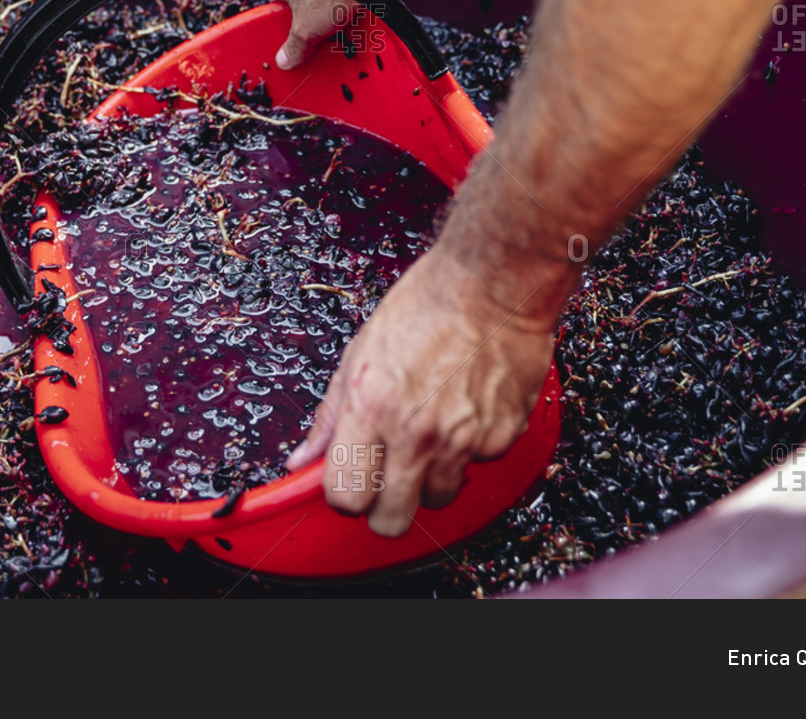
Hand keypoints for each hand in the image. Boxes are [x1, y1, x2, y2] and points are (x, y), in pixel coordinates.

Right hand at [268, 0, 406, 70]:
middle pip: (308, 17)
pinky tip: (360, 36)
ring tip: (342, 45)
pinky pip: (357, 18)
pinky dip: (360, 29)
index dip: (278, 27)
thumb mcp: (305, 27)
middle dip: (315, 36)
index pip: (276, 7)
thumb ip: (294, 46)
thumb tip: (285, 59)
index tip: (284, 45)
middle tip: (316, 51)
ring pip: (335, 20)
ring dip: (340, 35)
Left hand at [285, 243, 553, 536]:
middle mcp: (416, 430)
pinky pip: (478, 467)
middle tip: (387, 474)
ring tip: (429, 432)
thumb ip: (330, 416)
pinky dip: (470, 450)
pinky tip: (464, 411)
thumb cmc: (425, 307)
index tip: (350, 482)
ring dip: (429, 478)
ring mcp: (463, 438)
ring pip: (437, 500)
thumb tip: (303, 458)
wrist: (491, 284)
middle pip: (391, 520)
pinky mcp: (502, 437)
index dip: (345, 495)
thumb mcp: (357, 353)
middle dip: (385, 506)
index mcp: (371, 406)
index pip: (346, 496)